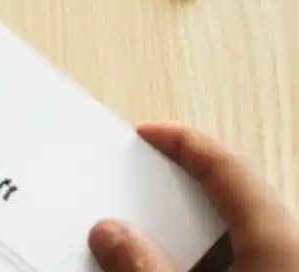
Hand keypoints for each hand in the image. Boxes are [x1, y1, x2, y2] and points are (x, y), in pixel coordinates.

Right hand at [90, 123, 298, 270]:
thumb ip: (144, 264)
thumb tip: (110, 234)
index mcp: (277, 236)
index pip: (226, 165)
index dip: (182, 142)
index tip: (147, 133)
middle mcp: (291, 247)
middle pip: (234, 199)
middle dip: (183, 190)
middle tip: (144, 185)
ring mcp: (288, 266)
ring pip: (240, 235)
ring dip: (194, 233)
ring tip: (151, 243)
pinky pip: (246, 260)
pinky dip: (210, 257)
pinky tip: (176, 267)